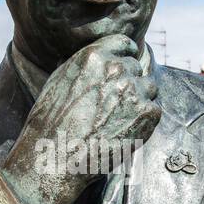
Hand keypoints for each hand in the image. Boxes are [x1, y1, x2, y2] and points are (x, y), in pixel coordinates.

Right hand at [0, 34, 160, 203]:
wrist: (56, 159)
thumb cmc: (50, 124)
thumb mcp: (57, 82)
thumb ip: (80, 65)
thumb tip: (92, 58)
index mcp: (94, 56)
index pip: (124, 44)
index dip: (126, 55)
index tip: (127, 64)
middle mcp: (116, 69)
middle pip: (136, 67)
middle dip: (129, 81)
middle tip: (116, 103)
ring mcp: (133, 91)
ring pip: (149, 88)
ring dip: (139, 99)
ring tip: (120, 119)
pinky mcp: (146, 114)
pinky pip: (154, 110)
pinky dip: (144, 120)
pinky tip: (126, 130)